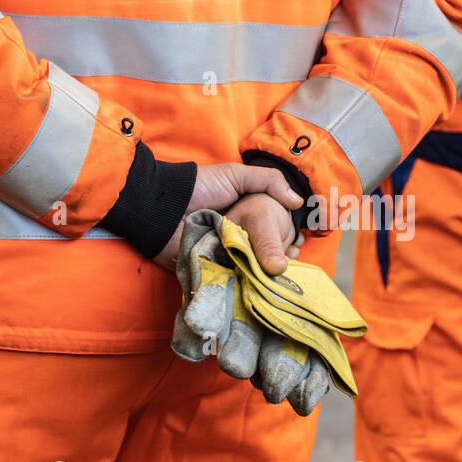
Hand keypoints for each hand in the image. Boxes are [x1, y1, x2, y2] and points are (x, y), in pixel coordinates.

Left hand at [154, 163, 302, 269]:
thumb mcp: (235, 175)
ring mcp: (223, 256)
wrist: (163, 206)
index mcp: (244, 218)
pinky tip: (259, 286)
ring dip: (263, 275)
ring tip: (277, 280)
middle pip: (263, 255)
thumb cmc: (198, 187)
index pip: (271, 234)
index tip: (297, 248)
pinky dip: (242, 283)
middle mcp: (236, 238)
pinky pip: (229, 280)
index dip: (286, 242)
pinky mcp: (209, 270)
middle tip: (288, 267)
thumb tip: (298, 202)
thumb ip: (268, 182)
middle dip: (277, 262)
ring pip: (250, 270)